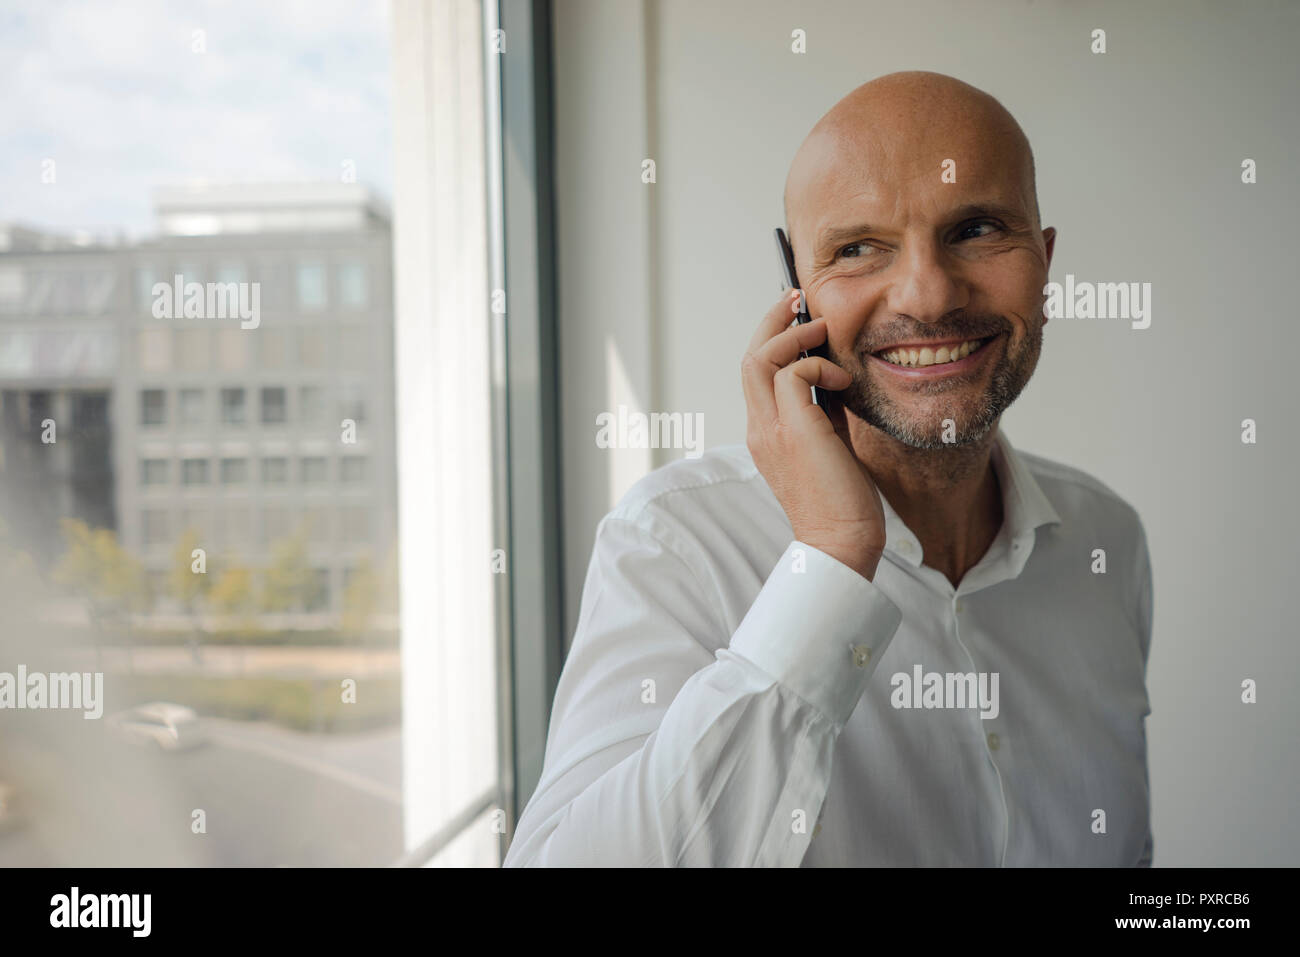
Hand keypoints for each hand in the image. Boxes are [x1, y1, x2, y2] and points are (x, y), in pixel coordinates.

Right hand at [741, 289, 886, 579]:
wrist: (841, 544)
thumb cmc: (843, 504)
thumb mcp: (831, 444)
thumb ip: (825, 410)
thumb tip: (836, 374)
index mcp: (766, 434)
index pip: (757, 373)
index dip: (774, 338)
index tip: (800, 317)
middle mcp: (760, 430)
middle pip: (750, 356)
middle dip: (775, 320)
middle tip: (800, 298)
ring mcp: (771, 431)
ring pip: (761, 358)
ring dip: (794, 336)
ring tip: (823, 332)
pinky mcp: (793, 432)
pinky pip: (792, 374)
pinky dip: (818, 366)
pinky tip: (843, 381)